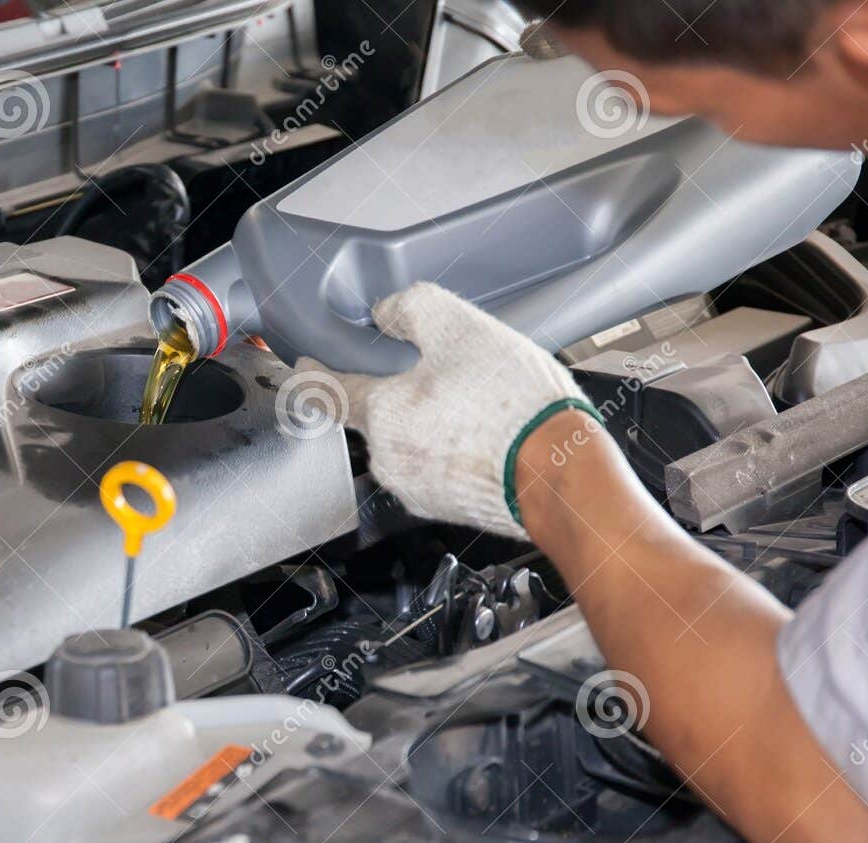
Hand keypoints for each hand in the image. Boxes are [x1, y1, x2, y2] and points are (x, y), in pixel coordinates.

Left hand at [298, 282, 598, 539]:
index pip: (325, 393)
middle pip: (375, 416)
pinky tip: (485, 436)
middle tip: (445, 375)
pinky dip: (449, 450)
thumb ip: (410, 307)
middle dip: (399, 393)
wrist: (562, 475)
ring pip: (406, 443)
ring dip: (428, 422)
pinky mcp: (443, 508)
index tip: (305, 367)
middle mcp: (389, 461)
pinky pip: (432, 468)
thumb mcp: (461, 327)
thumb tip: (385, 312)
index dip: (311, 374)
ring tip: (478, 406)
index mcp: (382, 416)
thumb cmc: (516, 407)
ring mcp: (415, 490)